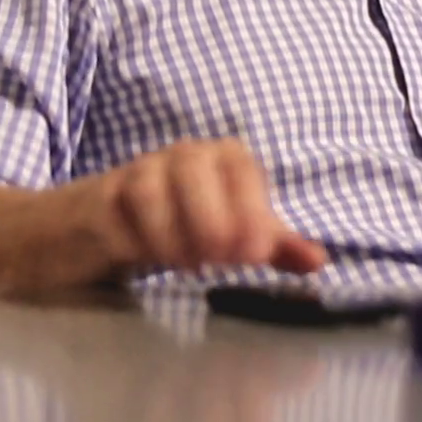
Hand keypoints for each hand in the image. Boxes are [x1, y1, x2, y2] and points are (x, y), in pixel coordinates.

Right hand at [102, 139, 326, 273]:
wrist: (110, 225)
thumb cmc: (186, 223)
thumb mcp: (236, 234)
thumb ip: (275, 245)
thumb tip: (318, 261)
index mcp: (221, 158)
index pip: (241, 167)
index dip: (250, 209)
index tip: (255, 253)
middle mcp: (180, 156)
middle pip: (192, 166)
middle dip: (210, 216)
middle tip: (221, 259)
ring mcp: (137, 172)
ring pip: (149, 187)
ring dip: (171, 230)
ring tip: (190, 264)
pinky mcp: (103, 197)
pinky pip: (116, 210)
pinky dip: (138, 238)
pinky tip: (153, 259)